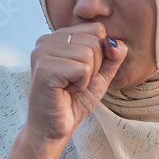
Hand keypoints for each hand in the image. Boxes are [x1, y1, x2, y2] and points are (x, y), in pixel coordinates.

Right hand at [26, 22, 127, 144]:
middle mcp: (46, 40)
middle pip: (95, 41)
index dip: (99, 55)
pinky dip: (81, 85)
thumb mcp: (100, 75)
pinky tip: (65, 91)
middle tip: (74, 83)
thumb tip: (116, 42)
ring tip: (69, 87)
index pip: (97, 29)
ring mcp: (42, 52)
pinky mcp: (44, 68)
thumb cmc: (73, 101)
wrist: (54, 128)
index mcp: (58, 36)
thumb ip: (112, 57)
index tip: (81, 72)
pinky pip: (82, 69)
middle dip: (94, 68)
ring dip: (86, 78)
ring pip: (89, 54)